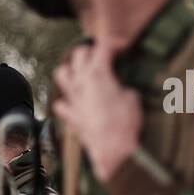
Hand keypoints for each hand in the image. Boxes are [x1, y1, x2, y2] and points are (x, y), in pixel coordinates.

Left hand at [51, 42, 141, 182]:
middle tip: (102, 57)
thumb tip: (120, 90)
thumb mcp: (132, 98)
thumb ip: (122, 88)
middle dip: (91, 51)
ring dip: (71, 69)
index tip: (122, 48)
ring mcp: (72, 98)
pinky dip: (65, 100)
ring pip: (61, 73)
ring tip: (82, 71)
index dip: (113, 45)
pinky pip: (60, 103)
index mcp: (98, 74)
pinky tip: (74, 101)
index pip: (102, 48)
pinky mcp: (70, 115)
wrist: (112, 150)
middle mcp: (81, 82)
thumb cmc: (126, 123)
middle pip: (79, 54)